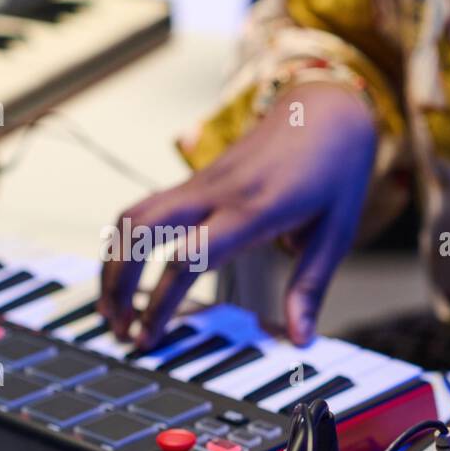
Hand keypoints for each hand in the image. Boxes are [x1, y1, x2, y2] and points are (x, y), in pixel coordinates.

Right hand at [98, 82, 377, 347]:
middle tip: (120, 329)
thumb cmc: (336, 173)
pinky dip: (126, 241)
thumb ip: (310, 288)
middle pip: (140, 229)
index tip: (150, 337)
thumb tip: (301, 340)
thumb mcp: (335, 234)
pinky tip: (128, 274)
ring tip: (113, 310)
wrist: (325, 110)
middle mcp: (216, 192)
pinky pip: (146, 208)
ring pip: (132, 215)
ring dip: (113, 262)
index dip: (161, 300)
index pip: (190, 258)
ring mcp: (200, 182)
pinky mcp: (195, 180)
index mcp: (253, 210)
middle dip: (118, 281)